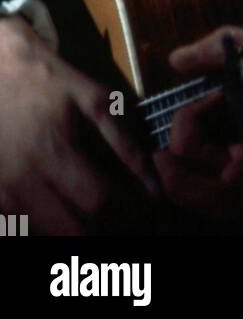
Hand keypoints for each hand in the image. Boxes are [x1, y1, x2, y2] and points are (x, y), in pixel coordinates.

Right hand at [0, 15, 159, 233]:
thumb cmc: (49, 82)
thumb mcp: (92, 98)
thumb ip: (123, 140)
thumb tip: (152, 182)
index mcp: (53, 152)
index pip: (98, 202)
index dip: (128, 212)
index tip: (147, 211)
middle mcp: (24, 181)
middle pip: (72, 232)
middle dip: (105, 230)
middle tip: (125, 219)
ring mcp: (3, 193)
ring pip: (47, 236)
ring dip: (77, 230)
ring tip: (98, 213)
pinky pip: (23, 229)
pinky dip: (48, 227)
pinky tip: (66, 209)